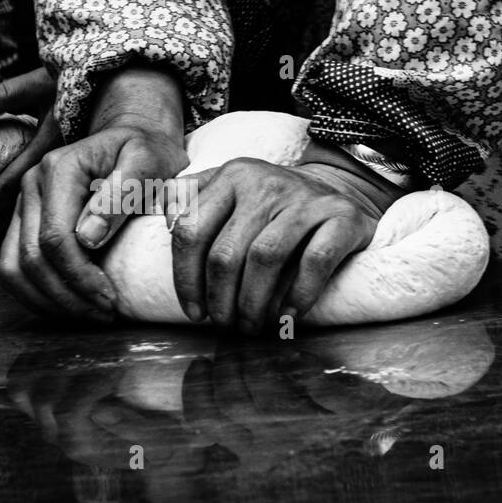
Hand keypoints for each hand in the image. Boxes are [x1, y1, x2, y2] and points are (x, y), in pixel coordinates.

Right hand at [0, 65, 186, 319]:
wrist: (138, 141)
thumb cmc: (150, 154)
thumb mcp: (149, 165)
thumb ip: (121, 196)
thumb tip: (88, 239)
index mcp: (58, 170)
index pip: (55, 238)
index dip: (80, 276)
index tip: (111, 299)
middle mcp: (31, 185)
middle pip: (30, 258)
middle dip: (67, 295)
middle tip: (105, 315)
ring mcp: (24, 204)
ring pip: (14, 267)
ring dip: (48, 300)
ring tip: (90, 315)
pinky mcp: (26, 220)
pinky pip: (15, 266)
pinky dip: (37, 294)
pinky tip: (72, 306)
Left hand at [169, 155, 401, 332]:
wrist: (342, 187)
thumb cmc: (277, 204)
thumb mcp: (233, 188)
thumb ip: (193, 198)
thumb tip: (158, 220)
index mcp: (231, 176)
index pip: (191, 230)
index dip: (185, 278)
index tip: (194, 312)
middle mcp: (265, 182)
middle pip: (226, 251)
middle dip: (220, 299)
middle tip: (225, 325)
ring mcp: (305, 199)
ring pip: (266, 257)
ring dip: (253, 302)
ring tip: (252, 326)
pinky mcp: (342, 216)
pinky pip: (315, 260)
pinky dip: (300, 294)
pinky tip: (289, 315)